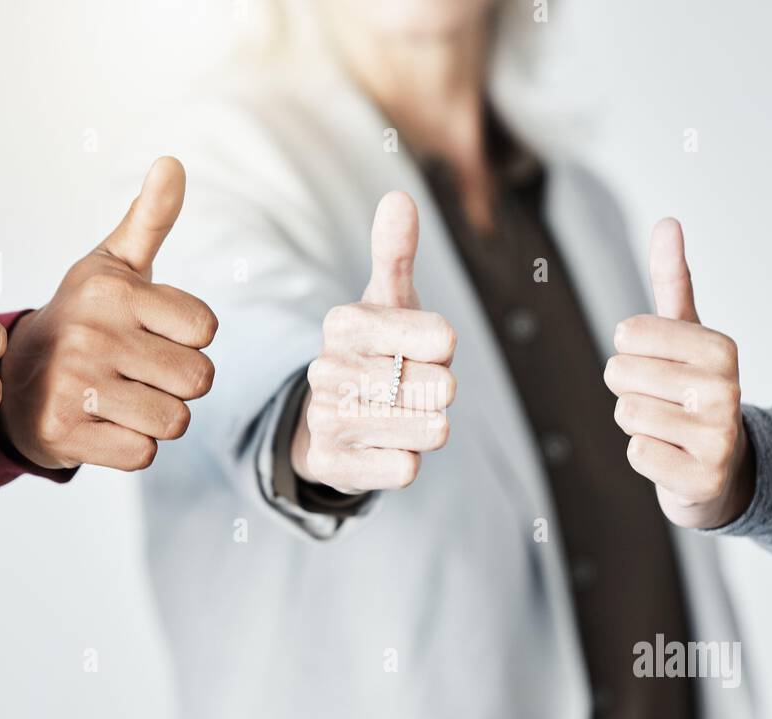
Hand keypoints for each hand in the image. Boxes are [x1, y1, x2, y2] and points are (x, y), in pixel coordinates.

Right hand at [0, 157, 217, 470]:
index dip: (189, 338)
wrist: (10, 380)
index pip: (207, 330)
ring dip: (158, 417)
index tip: (152, 332)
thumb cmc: (81, 319)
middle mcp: (90, 335)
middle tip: (138, 371)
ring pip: (175, 421)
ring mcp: (74, 387)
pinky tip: (104, 425)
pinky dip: (132, 446)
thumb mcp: (112, 265)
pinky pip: (144, 454)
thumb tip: (174, 162)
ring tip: (121, 397)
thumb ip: (150, 218)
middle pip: (198, 380)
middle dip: (178, 382)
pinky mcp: (65, 435)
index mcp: (111, 291)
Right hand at [292, 191, 456, 492]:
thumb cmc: (374, 352)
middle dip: (439, 391)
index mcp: (344, 323)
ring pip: (427, 430)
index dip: (445, 348)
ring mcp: (327, 420)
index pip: (442, 339)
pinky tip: (385, 445)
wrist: (328, 419)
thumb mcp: (387, 300)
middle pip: (439, 388)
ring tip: (402, 414)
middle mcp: (327, 369)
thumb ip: (396, 251)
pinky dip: (408, 460)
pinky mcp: (331, 465)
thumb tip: (398, 196)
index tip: (428, 347)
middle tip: (413, 386)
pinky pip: (405, 469)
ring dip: (428, 426)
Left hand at [605, 218, 751, 528]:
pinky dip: (644, 456)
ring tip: (668, 426)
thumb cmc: (693, 394)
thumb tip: (668, 223)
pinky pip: (636, 454)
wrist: (720, 470)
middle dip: (628, 388)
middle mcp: (727, 390)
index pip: (628, 334)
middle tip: (661, 400)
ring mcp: (718, 438)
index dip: (628, 351)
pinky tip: (672, 456)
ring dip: (636, 423)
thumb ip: (674, 280)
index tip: (657, 364)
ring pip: (626, 413)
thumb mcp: (686, 335)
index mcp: (721, 348)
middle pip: (620, 374)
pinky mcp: (702, 479)